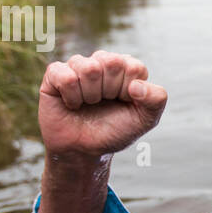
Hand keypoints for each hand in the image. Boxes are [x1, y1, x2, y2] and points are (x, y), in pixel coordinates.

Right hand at [38, 51, 166, 158]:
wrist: (84, 151)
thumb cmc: (114, 132)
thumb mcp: (145, 119)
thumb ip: (156, 100)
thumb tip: (137, 85)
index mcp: (126, 67)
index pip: (133, 67)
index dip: (128, 91)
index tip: (123, 102)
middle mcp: (102, 61)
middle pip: (111, 62)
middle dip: (109, 91)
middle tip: (103, 104)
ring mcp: (78, 65)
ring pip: (88, 68)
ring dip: (90, 95)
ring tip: (88, 104)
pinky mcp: (55, 74)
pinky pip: (65, 76)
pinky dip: (71, 97)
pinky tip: (71, 104)